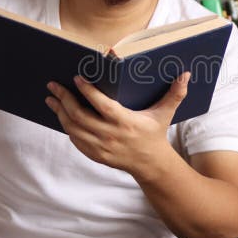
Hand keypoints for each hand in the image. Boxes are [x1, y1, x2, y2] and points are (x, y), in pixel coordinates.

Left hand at [45, 72, 189, 176]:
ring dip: (59, 112)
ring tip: (51, 98)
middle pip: (80, 116)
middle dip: (64, 99)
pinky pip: (75, 140)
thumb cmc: (155, 133)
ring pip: (73, 128)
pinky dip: (66, 126)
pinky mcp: (95, 154)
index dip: (87, 92)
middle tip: (53, 86)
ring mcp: (101, 147)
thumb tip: (186, 74)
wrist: (150, 164)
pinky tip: (61, 115)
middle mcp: (111, 135)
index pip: (102, 105)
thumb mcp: (165, 113)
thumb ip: (175, 94)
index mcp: (126, 122)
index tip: (76, 78)